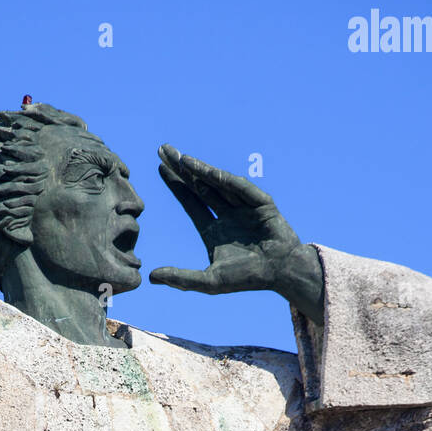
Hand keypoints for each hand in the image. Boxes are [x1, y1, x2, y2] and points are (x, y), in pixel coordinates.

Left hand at [149, 144, 323, 323]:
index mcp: (213, 230)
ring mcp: (243, 206)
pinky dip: (220, 178)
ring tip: (179, 156)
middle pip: (199, 186)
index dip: (176, 186)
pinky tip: (202, 169)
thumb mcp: (209, 281)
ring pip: (216, 183)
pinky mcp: (260, 202)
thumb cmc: (247, 278)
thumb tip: (150, 277)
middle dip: (181, 169)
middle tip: (163, 149)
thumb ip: (180, 278)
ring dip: (197, 169)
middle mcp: (226, 214)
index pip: (190, 202)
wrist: (282, 273)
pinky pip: (238, 187)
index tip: (159, 168)